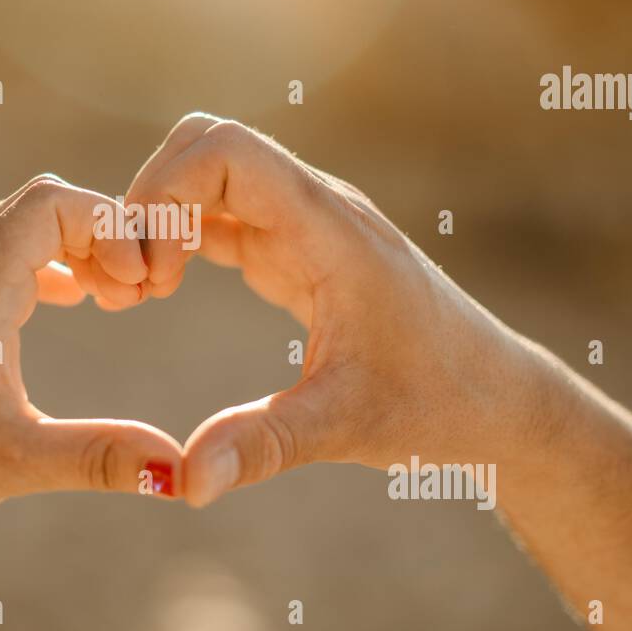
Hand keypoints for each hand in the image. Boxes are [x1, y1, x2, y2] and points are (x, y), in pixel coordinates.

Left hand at [0, 175, 184, 543]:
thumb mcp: (11, 465)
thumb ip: (97, 459)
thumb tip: (180, 472)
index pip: (50, 203)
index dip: (109, 226)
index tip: (139, 287)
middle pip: (42, 208)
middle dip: (104, 234)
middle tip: (139, 292)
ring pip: (24, 236)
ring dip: (78, 250)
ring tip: (116, 299)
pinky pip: (9, 266)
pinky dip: (53, 270)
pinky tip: (74, 305)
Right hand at [127, 113, 543, 506]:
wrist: (496, 398)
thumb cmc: (438, 403)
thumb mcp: (348, 427)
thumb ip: (264, 445)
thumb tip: (185, 484)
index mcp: (329, 228)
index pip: (226, 151)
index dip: (166, 194)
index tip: (151, 276)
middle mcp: (313, 209)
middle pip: (204, 146)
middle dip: (151, 201)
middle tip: (136, 284)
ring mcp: (302, 225)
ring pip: (207, 177)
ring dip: (160, 221)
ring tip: (141, 295)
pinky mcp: (295, 250)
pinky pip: (220, 216)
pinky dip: (179, 240)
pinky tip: (161, 292)